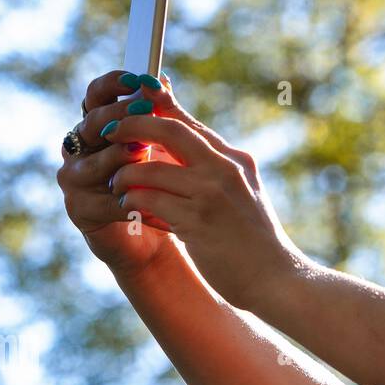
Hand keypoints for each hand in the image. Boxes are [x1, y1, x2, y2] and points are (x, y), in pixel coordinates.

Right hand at [57, 70, 176, 277]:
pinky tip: (147, 194)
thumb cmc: (163, 179)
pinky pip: (102, 199)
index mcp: (99, 125)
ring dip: (117, 156)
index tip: (136, 78)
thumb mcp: (167, 144)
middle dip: (119, 116)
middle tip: (145, 110)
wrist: (162, 228)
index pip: (95, 97)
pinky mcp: (81, 209)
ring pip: (92, 162)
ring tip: (141, 152)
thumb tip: (160, 81)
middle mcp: (80, 148)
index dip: (112, 85)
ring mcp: (75, 179)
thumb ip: (161, 114)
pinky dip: (126, 197)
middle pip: (91, 124)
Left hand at [100, 78, 309, 310]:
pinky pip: (148, 199)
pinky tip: (127, 207)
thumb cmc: (252, 238)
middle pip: (169, 129)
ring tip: (118, 185)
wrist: (275, 276)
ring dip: (124, 175)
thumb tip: (170, 148)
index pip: (188, 122)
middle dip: (132, 126)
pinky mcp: (197, 221)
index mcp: (236, 159)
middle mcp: (226, 169)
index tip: (130, 108)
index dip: (155, 108)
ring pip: (151, 167)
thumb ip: (212, 169)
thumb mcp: (239, 193)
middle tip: (110, 133)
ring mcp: (212, 193)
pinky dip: (131, 201)